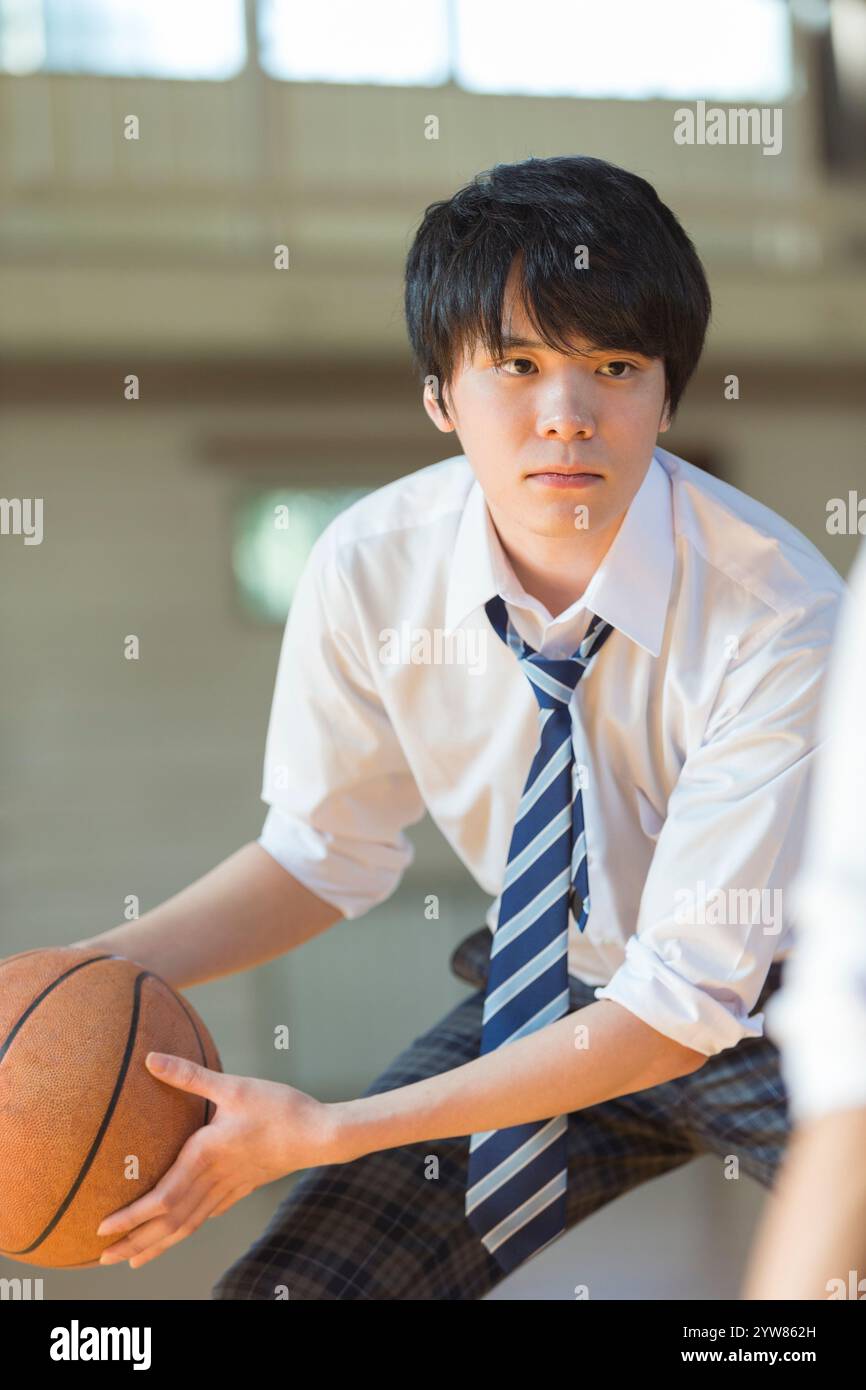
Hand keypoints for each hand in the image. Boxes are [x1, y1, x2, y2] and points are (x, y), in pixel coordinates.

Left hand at [96, 1051, 335, 1268]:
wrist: (321, 1133)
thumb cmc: (278, 1107)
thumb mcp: (233, 1086)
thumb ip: (189, 1075)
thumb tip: (150, 1058)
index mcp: (206, 1156)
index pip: (161, 1199)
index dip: (131, 1217)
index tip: (103, 1229)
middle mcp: (214, 1179)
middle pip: (168, 1223)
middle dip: (135, 1242)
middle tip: (103, 1260)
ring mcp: (230, 1188)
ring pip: (187, 1225)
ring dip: (158, 1244)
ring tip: (134, 1260)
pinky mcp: (243, 1187)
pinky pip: (208, 1215)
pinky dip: (187, 1229)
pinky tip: (181, 1231)